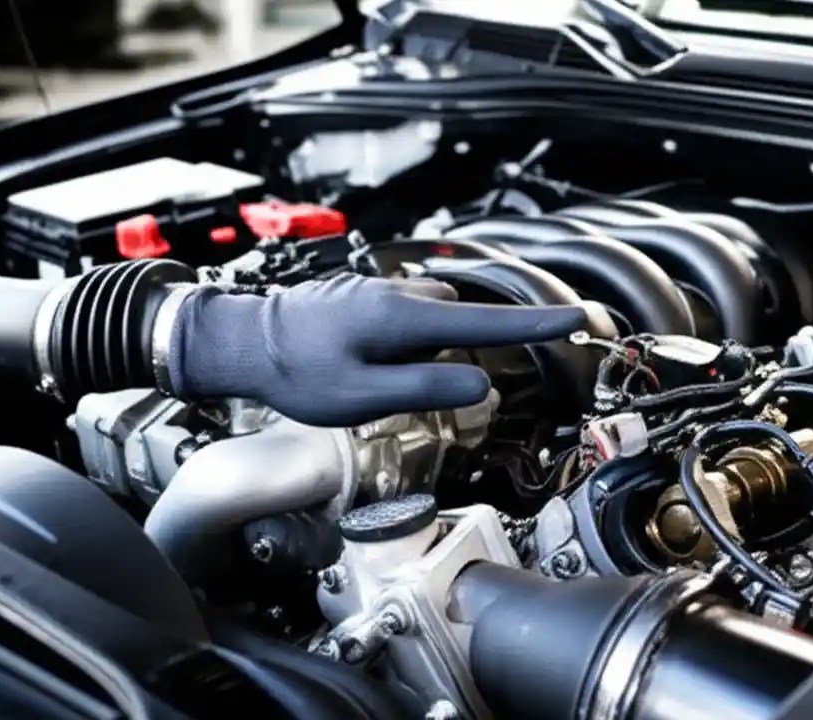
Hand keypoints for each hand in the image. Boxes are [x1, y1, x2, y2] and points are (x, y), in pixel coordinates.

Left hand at [167, 274, 585, 425]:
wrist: (238, 339)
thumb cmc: (295, 372)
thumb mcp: (362, 397)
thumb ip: (425, 390)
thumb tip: (479, 386)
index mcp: (404, 319)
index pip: (486, 325)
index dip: (534, 325)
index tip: (574, 318)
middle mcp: (397, 296)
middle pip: (453, 324)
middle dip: (445, 353)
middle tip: (390, 382)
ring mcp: (377, 291)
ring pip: (425, 319)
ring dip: (418, 347)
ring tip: (365, 374)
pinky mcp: (360, 296)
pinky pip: (398, 315)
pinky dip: (395, 340)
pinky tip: (353, 359)